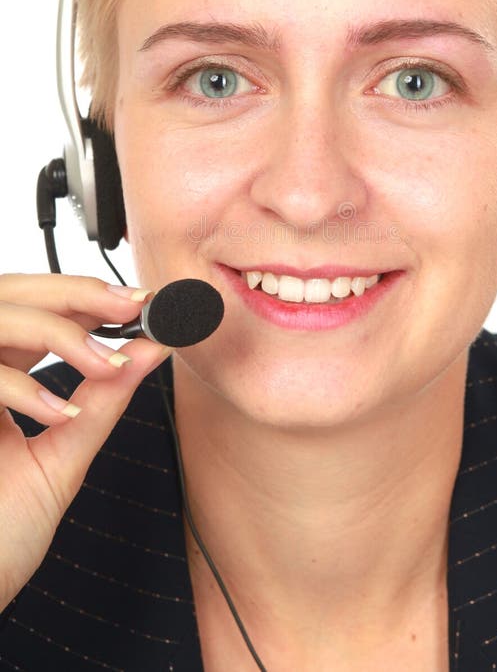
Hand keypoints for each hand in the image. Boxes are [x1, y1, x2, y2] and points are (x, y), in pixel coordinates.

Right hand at [0, 273, 169, 610]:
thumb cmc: (2, 534)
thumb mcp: (63, 456)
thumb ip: (103, 402)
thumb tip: (151, 351)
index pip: (37, 310)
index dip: (85, 297)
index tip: (138, 302)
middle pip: (10, 293)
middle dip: (75, 293)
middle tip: (131, 307)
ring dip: (57, 331)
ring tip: (106, 364)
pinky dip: (23, 387)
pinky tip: (62, 410)